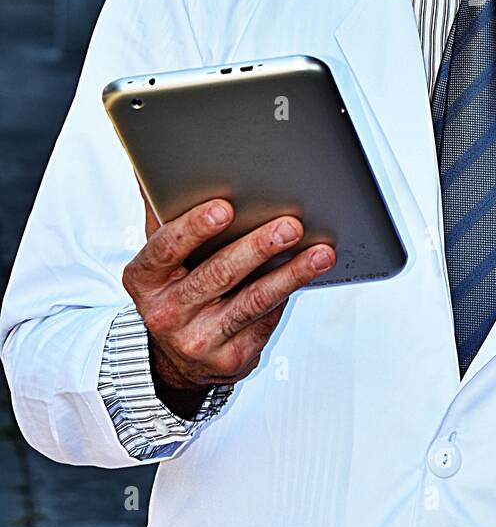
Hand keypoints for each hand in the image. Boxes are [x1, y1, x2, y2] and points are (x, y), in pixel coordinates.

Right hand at [124, 182, 335, 411]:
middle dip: (258, 247)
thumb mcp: (159, 257)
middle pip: (218, 274)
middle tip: (290, 225)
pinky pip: (266, 320)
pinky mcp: (232, 357)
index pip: (166, 248)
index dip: (194, 227)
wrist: (177, 359)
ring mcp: (200, 339)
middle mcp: (168, 312)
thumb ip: (162, 213)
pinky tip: (309, 275)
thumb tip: (154, 168)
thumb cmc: (175, 290)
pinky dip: (290, 293)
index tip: (224, 208)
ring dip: (290, 274)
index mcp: (145, 279)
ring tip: (319, 253)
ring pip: (252, 301)